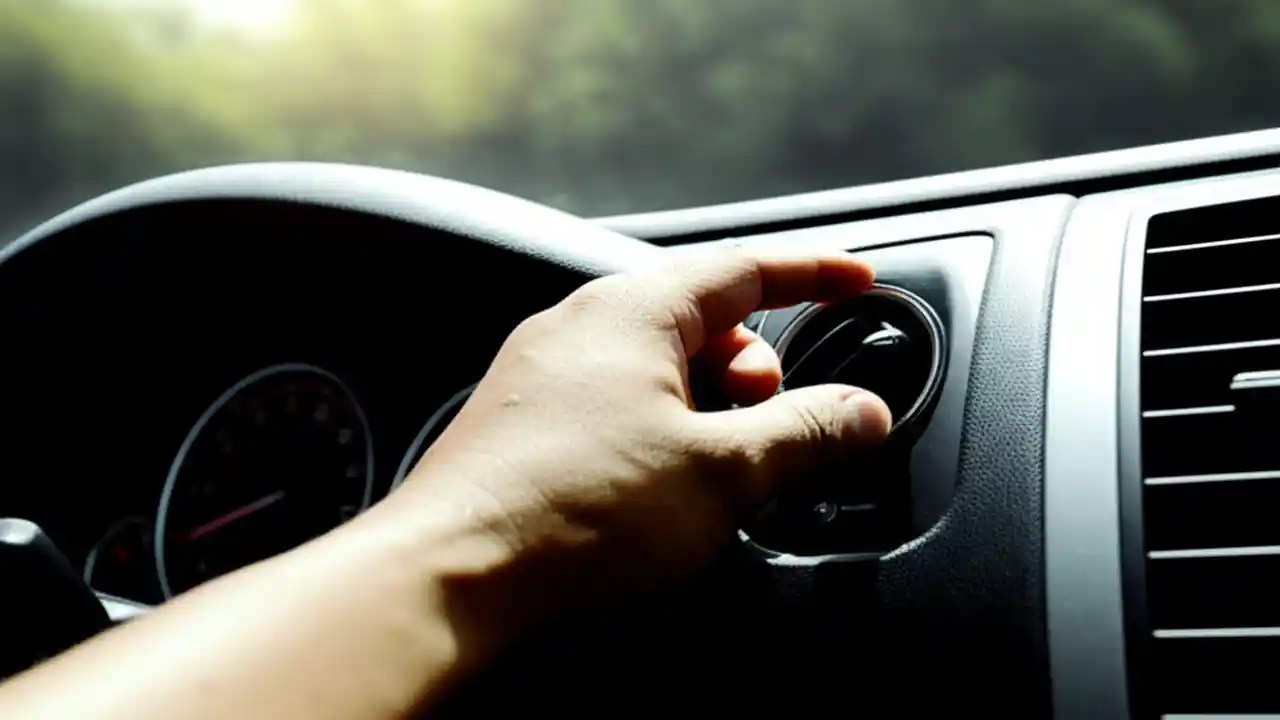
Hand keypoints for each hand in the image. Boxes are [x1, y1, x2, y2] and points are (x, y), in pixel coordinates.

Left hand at [373, 251, 891, 659]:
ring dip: (705, 400)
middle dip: (755, 362)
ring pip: (653, 361)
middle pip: (699, 316)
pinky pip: (611, 396)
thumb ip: (804, 433)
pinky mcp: (522, 417)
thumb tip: (863, 410)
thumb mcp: (720, 472)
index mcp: (633, 308)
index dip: (814, 273)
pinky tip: (659, 481)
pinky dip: (657, 422)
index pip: (745, 265)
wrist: (449, 574)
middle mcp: (581, 322)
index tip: (860, 282)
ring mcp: (544, 369)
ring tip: (717, 464)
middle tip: (775, 423)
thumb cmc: (576, 512)